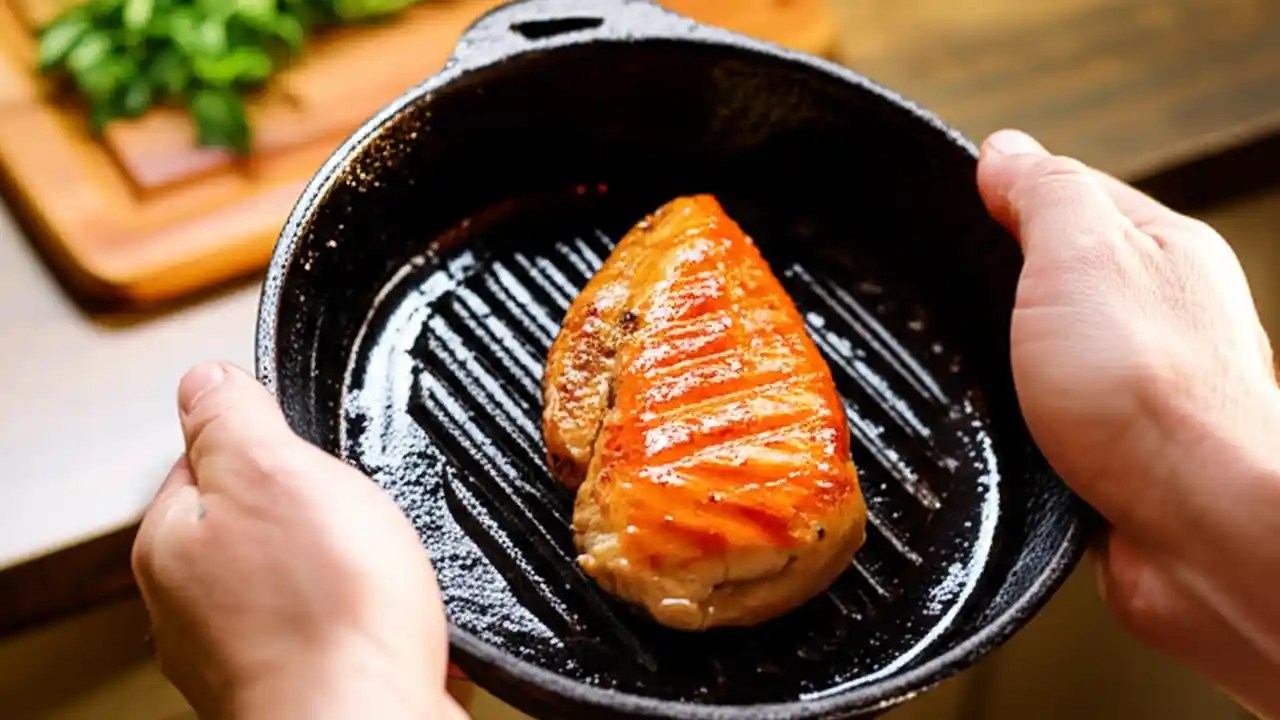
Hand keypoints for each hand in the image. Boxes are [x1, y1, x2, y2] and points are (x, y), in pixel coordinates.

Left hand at [132, 362, 465, 719]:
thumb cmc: (323, 612)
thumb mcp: (272, 469)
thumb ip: (232, 417)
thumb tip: (203, 380)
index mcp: (174, 545)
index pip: (210, 461)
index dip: (271, 445)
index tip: (311, 456)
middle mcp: (199, 608)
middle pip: (269, 520)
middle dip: (326, 510)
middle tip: (358, 516)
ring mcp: (254, 653)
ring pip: (316, 577)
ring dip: (360, 568)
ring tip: (385, 573)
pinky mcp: (311, 685)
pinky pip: (352, 630)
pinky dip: (382, 619)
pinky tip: (403, 618)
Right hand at [977, 130, 1279, 716]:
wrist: (1198, 526)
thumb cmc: (1150, 392)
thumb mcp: (1078, 254)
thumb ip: (1043, 195)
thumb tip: (1006, 151)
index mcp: (1162, 249)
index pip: (1072, 193)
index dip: (1009, 195)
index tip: (959, 204)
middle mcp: (1163, 313)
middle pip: (1059, 274)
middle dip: (1001, 285)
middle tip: (956, 294)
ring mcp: (1141, 386)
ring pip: (1051, 351)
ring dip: (1009, 360)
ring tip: (977, 365)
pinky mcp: (1117, 453)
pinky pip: (1051, 417)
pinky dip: (1021, 419)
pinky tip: (1003, 424)